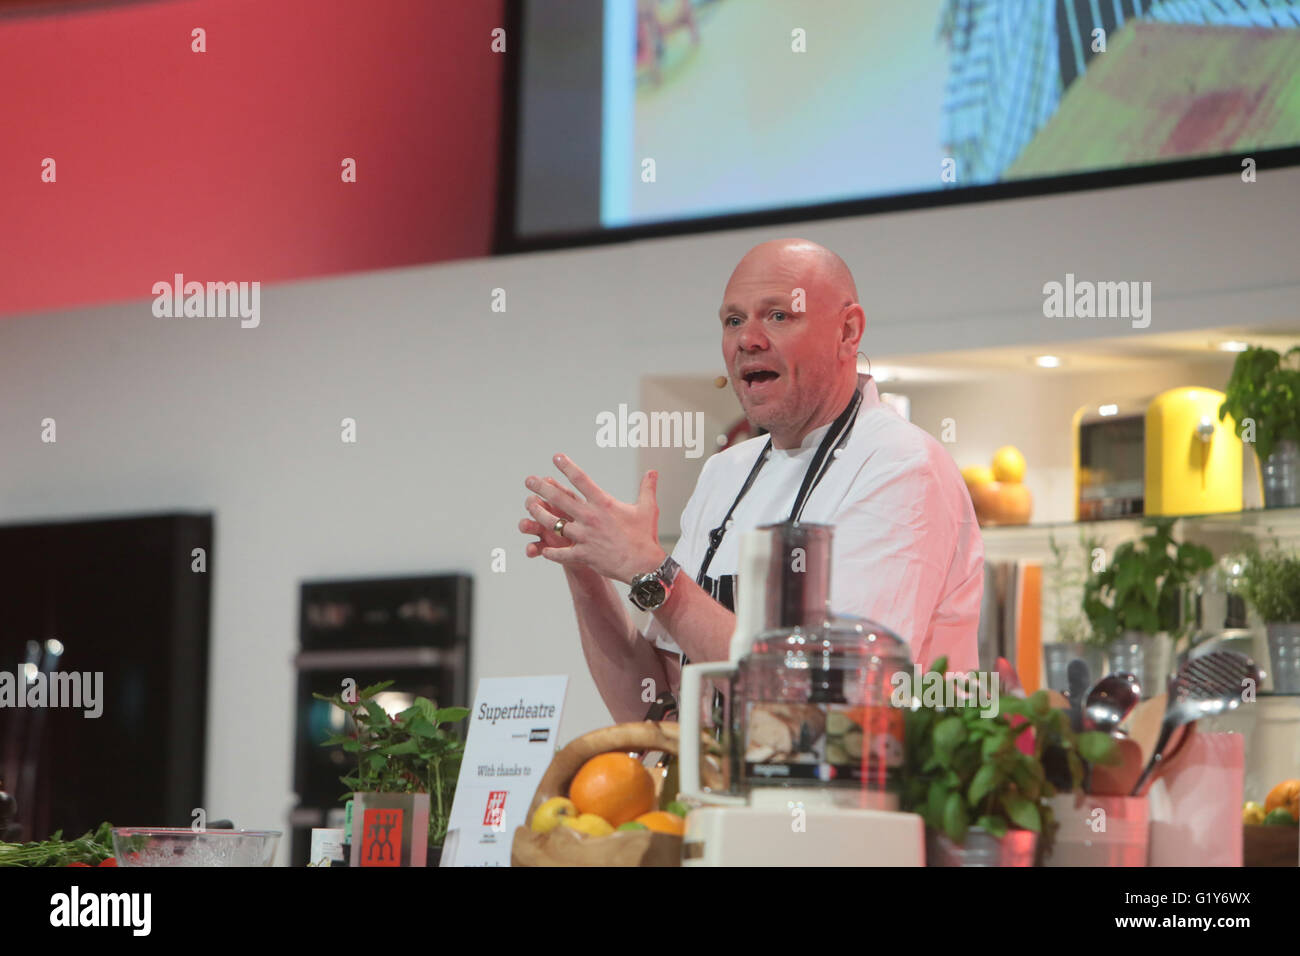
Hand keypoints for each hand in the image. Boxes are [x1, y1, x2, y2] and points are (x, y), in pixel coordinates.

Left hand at [521, 453, 665, 582]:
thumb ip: (647, 488)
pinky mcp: (583, 554)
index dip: (567, 467)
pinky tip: (543, 549)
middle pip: (560, 499)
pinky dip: (551, 552)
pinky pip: (562, 553)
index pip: (581, 480)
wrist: (643, 565)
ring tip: (530, 507)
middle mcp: (590, 517)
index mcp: (604, 504)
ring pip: (554, 524)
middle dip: (542, 488)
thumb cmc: (645, 537)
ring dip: (540, 515)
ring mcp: (585, 537)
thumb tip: (653, 471)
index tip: (556, 457)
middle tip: (529, 481)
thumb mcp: (648, 509)